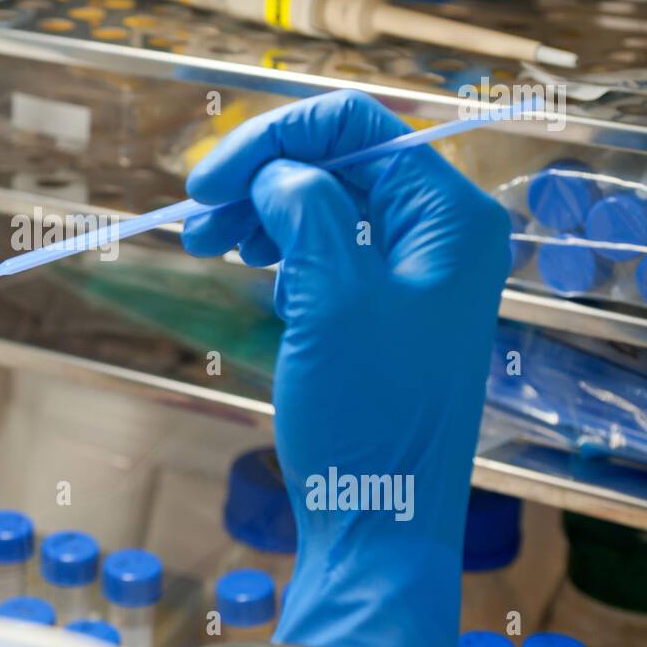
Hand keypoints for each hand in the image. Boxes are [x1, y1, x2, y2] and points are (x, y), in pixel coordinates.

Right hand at [183, 90, 509, 646]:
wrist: (377, 519)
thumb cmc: (367, 416)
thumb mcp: (331, 299)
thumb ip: (305, 211)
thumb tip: (276, 173)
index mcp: (448, 218)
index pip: (356, 126)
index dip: (274, 139)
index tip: (207, 181)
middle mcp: (439, 234)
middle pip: (337, 162)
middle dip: (260, 179)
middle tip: (197, 218)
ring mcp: (413, 271)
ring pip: (324, 204)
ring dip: (260, 212)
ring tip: (207, 245)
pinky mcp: (384, 306)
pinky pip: (325, 249)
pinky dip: (278, 249)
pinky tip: (249, 274)